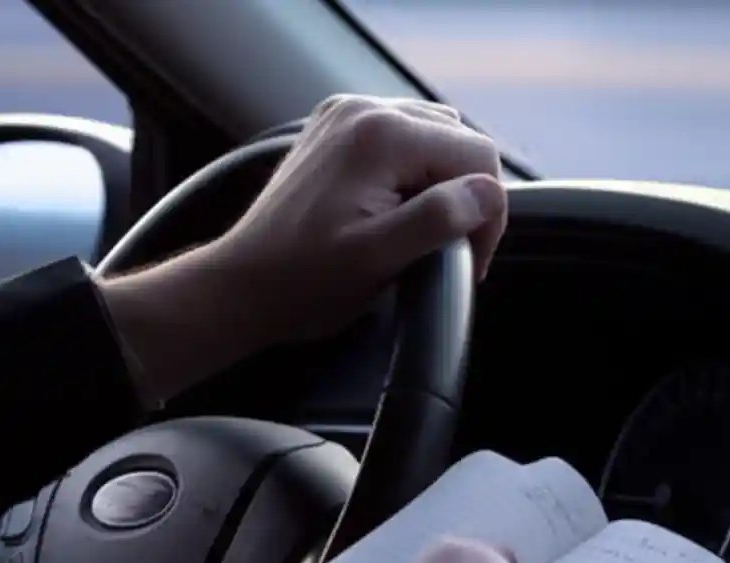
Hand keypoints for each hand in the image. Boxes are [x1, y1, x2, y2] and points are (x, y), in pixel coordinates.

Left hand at [101, 94, 506, 401]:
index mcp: (380, 135)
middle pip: (457, 141)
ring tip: (418, 233)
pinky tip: (393, 212)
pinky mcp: (333, 132)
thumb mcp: (380, 258)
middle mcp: (362, 110)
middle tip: (446, 250)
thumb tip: (486, 194)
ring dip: (439, 184)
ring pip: (431, 137)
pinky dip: (409, 173)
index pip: (477, 155)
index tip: (469, 260)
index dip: (487, 213)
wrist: (243, 285)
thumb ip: (439, 219)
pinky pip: (398, 139)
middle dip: (463, 195)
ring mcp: (344, 116)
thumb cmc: (304, 281)